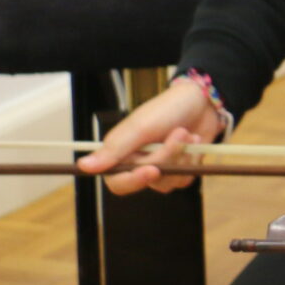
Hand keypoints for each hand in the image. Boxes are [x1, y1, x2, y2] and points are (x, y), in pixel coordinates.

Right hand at [76, 77, 221, 194]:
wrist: (202, 102)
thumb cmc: (167, 108)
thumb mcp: (140, 127)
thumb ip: (114, 149)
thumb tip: (82, 167)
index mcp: (121, 152)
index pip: (117, 182)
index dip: (133, 181)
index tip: (153, 170)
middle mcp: (137, 162)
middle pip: (148, 180)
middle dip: (168, 157)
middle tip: (179, 133)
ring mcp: (159, 167)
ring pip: (168, 182)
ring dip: (182, 157)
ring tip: (187, 134)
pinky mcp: (178, 170)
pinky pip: (184, 179)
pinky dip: (192, 161)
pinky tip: (194, 142)